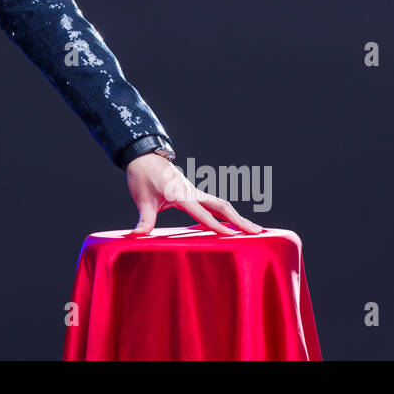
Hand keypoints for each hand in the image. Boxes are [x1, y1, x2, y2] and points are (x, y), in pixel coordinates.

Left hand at [125, 152, 262, 235]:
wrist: (143, 157)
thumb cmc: (142, 177)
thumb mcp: (141, 199)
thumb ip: (144, 218)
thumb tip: (137, 235)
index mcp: (180, 194)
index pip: (202, 213)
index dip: (216, 225)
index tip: (232, 236)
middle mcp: (192, 191)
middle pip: (221, 206)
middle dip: (238, 220)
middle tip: (257, 232)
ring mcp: (194, 191)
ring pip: (221, 204)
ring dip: (237, 216)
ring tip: (254, 229)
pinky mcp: (193, 193)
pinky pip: (214, 204)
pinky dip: (227, 213)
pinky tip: (233, 224)